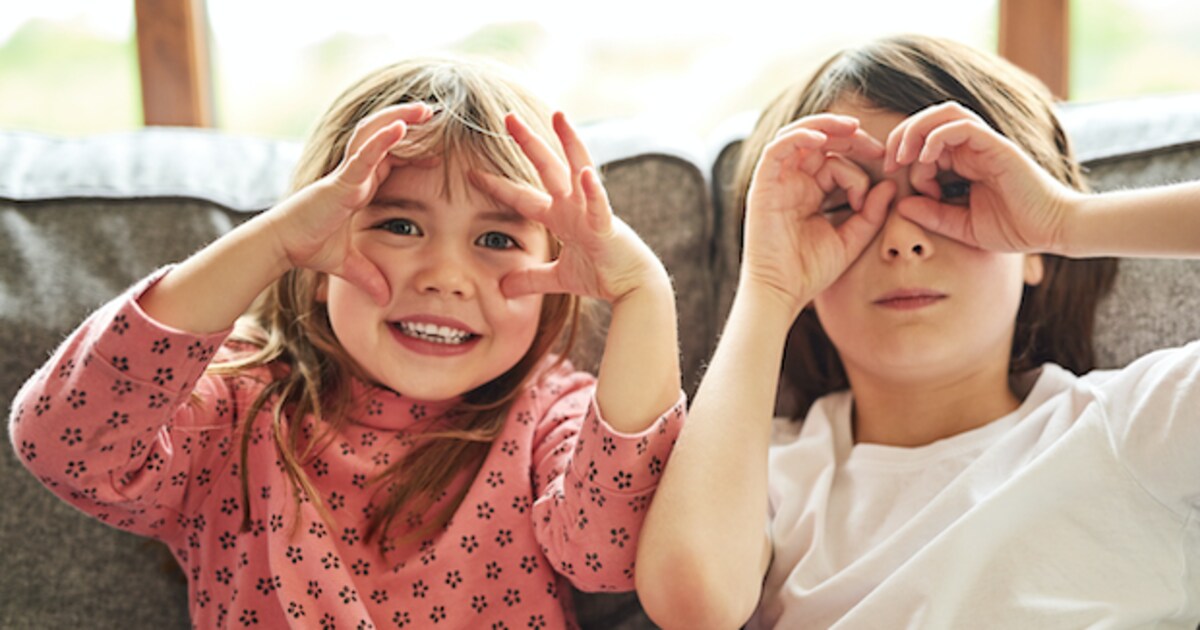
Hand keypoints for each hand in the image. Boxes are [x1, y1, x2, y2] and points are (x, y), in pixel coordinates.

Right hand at [265, 102, 432, 303]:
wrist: (282, 247)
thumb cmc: (308, 247)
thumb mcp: (347, 264)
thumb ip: (367, 276)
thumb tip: (383, 299)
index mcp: (358, 185)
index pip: (390, 159)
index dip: (413, 151)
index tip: (438, 151)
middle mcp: (354, 174)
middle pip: (384, 136)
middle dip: (409, 121)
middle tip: (436, 111)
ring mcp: (347, 174)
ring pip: (374, 135)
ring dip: (400, 118)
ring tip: (425, 108)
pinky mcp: (340, 181)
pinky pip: (364, 155)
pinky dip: (383, 139)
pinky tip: (402, 126)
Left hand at [471, 112, 667, 303]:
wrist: (634, 287)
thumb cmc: (602, 275)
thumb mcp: (558, 278)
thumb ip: (531, 279)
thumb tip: (503, 287)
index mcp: (561, 216)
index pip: (523, 197)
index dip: (498, 186)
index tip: (473, 174)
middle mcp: (574, 206)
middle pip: (547, 167)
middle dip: (529, 142)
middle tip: (509, 117)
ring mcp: (591, 212)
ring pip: (579, 169)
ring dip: (570, 142)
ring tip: (559, 116)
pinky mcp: (607, 227)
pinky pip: (599, 206)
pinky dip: (593, 191)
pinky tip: (584, 174)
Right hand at [742, 114, 892, 314]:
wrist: (782, 291)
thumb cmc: (811, 271)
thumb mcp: (852, 239)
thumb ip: (872, 214)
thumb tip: (889, 185)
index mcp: (811, 193)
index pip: (837, 161)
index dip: (861, 161)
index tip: (886, 169)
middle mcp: (793, 182)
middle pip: (820, 142)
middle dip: (850, 137)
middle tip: (877, 146)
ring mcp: (777, 182)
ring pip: (799, 136)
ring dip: (825, 126)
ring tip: (852, 128)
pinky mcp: (763, 184)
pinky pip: (778, 149)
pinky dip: (798, 137)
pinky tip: (822, 139)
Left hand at [887, 101, 1074, 253]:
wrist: (1053, 230)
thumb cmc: (1014, 228)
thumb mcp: (961, 226)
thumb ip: (932, 215)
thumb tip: (901, 205)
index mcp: (964, 162)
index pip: (924, 139)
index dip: (904, 156)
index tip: (897, 182)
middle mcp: (973, 147)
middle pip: (930, 119)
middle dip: (901, 135)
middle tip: (889, 163)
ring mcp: (986, 144)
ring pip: (944, 113)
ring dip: (916, 129)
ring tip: (903, 156)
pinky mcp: (998, 146)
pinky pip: (963, 126)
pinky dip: (938, 136)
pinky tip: (927, 158)